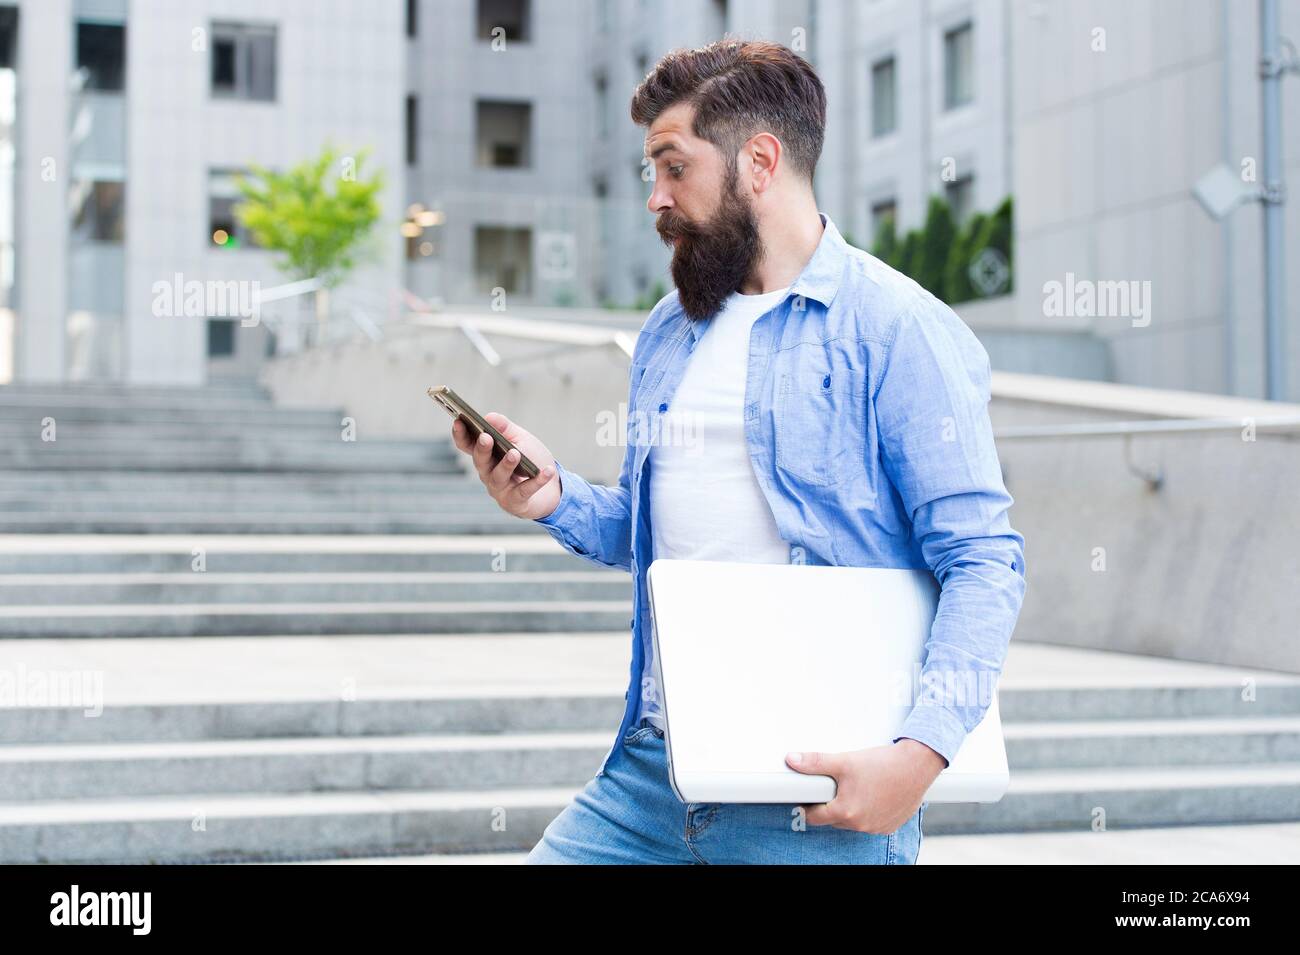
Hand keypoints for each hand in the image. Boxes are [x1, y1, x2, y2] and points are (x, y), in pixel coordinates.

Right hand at [450, 413, 561, 520]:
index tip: (458, 421)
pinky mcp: (515, 502)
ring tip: (514, 454)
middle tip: (486, 437)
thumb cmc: (531, 460)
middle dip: (482, 449)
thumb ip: (505, 428)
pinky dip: (537, 481)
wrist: (552, 489)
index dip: (461, 435)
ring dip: (506, 465)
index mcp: (486, 456)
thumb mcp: (520, 439)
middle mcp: (488, 474)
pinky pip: (524, 491)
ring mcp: (500, 490)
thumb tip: (489, 417)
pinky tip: (546, 471)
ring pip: (499, 477)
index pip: (467, 446)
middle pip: (480, 462)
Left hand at [785, 739, 945, 833]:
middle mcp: (861, 825)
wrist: (916, 765)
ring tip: (857, 787)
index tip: (810, 795)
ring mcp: (877, 827)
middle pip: (834, 819)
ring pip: (853, 821)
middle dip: (831, 805)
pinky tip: (873, 794)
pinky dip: (868, 811)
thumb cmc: (883, 764)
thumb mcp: (844, 761)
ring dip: (850, 808)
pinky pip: (871, 822)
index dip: (809, 805)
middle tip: (836, 785)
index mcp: (846, 812)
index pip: (815, 818)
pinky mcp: (890, 825)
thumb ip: (815, 763)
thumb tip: (792, 760)